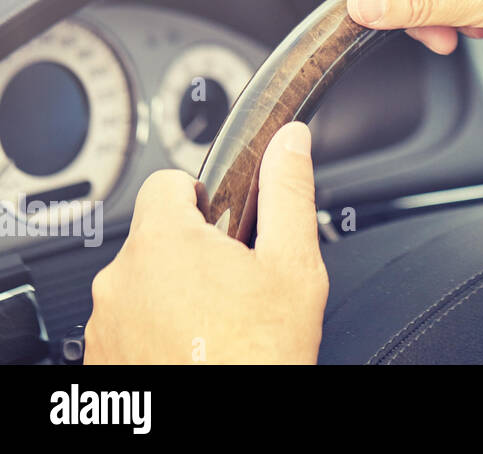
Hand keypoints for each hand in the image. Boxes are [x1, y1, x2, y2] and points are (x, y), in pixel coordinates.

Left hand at [84, 123, 327, 363]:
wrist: (232, 430)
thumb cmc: (261, 355)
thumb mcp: (294, 264)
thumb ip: (288, 192)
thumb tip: (290, 142)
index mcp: (165, 240)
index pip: (168, 182)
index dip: (205, 197)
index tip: (227, 225)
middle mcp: (121, 277)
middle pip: (158, 238)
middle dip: (195, 254)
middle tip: (238, 286)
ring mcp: (107, 323)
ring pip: (143, 285)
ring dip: (174, 296)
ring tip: (219, 326)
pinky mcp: (102, 361)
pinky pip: (129, 328)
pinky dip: (157, 335)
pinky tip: (196, 352)